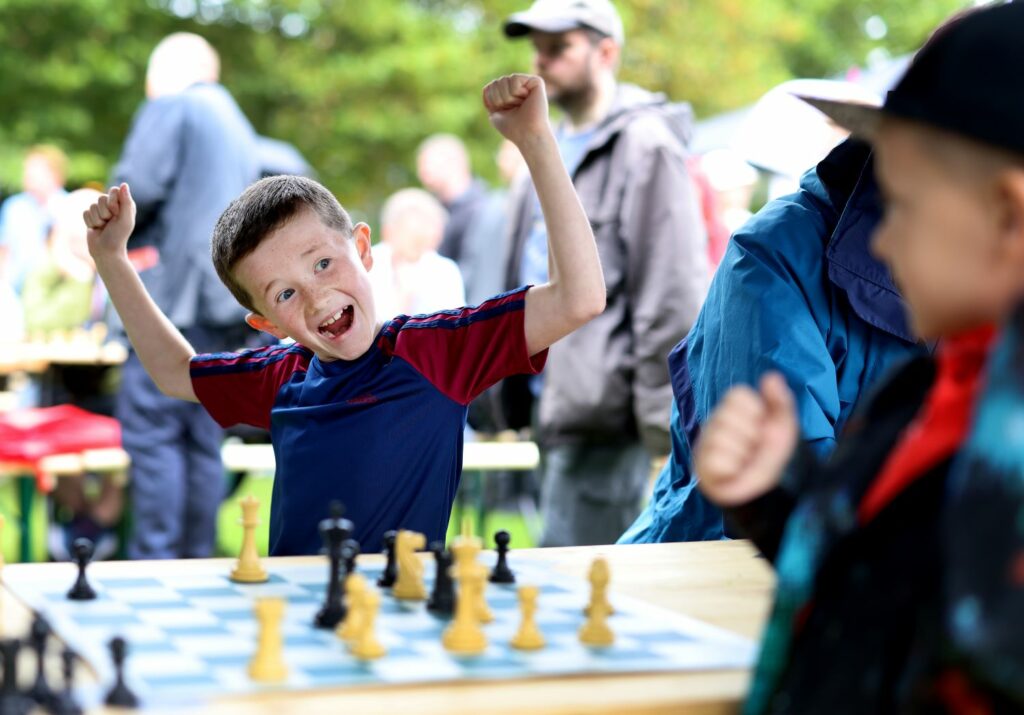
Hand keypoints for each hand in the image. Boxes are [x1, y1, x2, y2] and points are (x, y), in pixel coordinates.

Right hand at [84, 184, 135, 259]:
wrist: (105, 251)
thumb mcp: (125, 220)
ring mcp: (102, 211)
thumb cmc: (118, 237)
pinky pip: (85, 212)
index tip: (116, 213)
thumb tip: (124, 184)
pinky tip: (96, 229)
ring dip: (97, 219)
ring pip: (92, 205)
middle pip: (101, 197)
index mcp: (125, 205)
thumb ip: (126, 202)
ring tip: (103, 227)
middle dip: (104, 212)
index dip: (112, 201)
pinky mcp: (92, 217)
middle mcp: (114, 206)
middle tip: (109, 222)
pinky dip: (90, 222)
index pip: (114, 190)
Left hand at [482, 74, 550, 146]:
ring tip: (520, 105)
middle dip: (500, 99)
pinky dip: (516, 91)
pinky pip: (514, 78)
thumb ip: (490, 99)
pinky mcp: (536, 81)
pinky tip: (526, 99)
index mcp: (511, 94)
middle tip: (514, 109)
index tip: (505, 112)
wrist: (527, 134)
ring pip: (504, 79)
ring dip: (508, 97)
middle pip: (497, 82)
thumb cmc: (513, 128)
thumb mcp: (495, 113)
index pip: (490, 87)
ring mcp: (528, 83)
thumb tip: (486, 87)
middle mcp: (520, 86)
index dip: (493, 101)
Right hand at [695, 372, 798, 507]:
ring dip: (743, 455)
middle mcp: (714, 424)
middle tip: (753, 448)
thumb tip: (771, 376)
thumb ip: (780, 401)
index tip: (760, 427)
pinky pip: (718, 461)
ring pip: (724, 439)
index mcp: (732, 410)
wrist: (772, 489)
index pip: (737, 395)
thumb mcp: (784, 426)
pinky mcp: (702, 468)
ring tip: (744, 462)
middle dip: (750, 436)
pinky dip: (732, 470)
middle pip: (729, 416)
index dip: (755, 412)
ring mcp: (705, 446)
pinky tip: (735, 473)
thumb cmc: (773, 456)